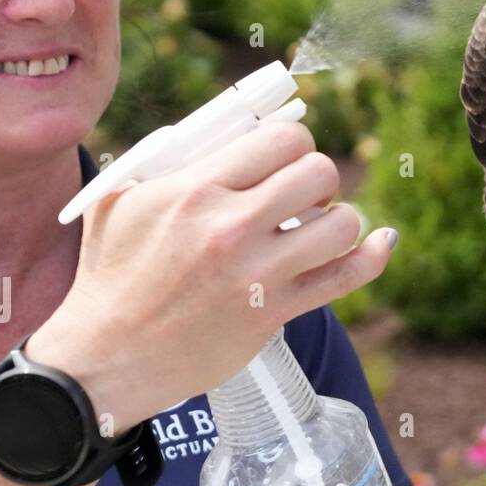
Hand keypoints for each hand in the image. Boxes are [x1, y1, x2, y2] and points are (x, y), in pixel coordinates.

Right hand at [25, 122, 396, 430]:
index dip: (294, 142)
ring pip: (340, 223)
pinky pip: (346, 277)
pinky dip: (372, 256)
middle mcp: (230, 228)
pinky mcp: (274, 314)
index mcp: (194, 191)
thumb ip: (173, 159)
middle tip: (300, 195)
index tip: (286, 156)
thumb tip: (228, 125)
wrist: (104, 360)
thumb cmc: (111, 274)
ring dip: (338, 217)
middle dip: (316, 176)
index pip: (281, 139)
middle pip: (318, 172)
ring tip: (317, 226)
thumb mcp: (123, 200)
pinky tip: (381, 241)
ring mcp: (257, 274)